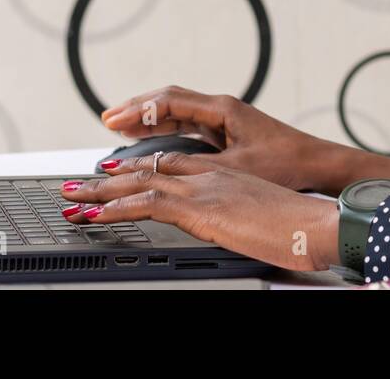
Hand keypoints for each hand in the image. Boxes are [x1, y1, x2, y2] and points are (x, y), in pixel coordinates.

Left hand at [60, 152, 340, 272]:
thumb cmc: (302, 225)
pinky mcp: (201, 206)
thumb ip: (240, 215)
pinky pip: (147, 203)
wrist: (319, 222)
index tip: (115, 175)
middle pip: (149, 167)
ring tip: (70, 198)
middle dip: (109, 177)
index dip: (140, 169)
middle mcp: (211, 173)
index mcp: (226, 174)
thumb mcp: (263, 216)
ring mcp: (204, 187)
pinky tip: (94, 215)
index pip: (172, 164)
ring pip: (139, 181)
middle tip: (77, 183)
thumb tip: (233, 225)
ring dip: (100, 190)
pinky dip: (116, 209)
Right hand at [99, 85, 325, 191]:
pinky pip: (187, 123)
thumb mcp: (235, 168)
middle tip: (107, 119)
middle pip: (169, 100)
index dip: (138, 111)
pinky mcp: (227, 130)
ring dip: (148, 117)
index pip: (170, 102)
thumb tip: (161, 168)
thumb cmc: (285, 163)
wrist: (316, 163)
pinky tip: (150, 136)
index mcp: (222, 109)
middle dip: (137, 108)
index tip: (112, 120)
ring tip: (119, 126)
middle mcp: (221, 108)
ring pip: (177, 110)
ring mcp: (224, 118)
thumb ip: (197, 166)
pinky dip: (164, 128)